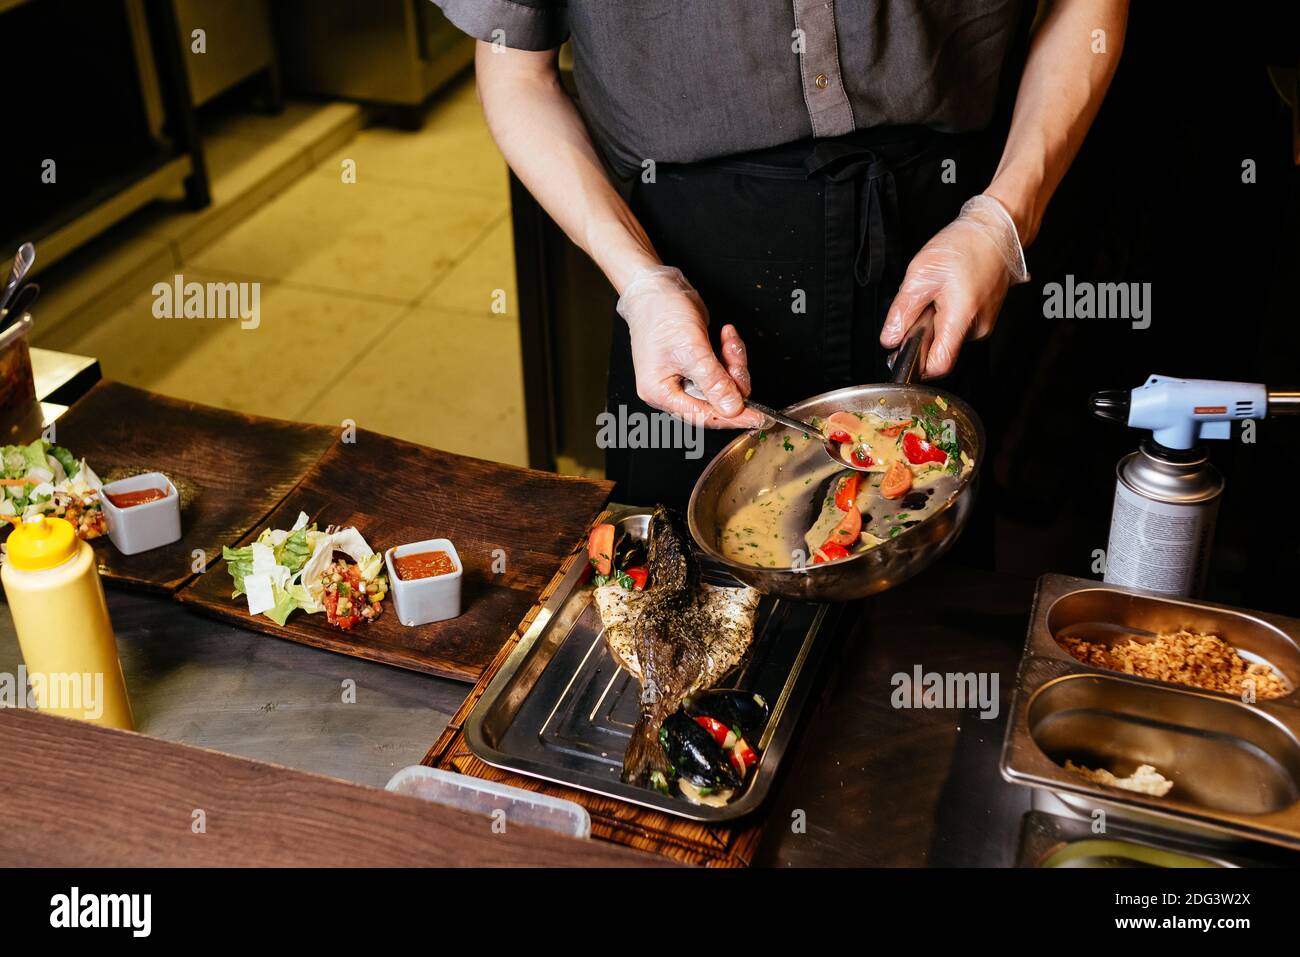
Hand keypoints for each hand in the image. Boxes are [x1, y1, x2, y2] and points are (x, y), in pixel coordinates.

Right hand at [617, 266, 763, 428]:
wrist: (658, 287)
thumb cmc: (661, 314)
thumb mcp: (691, 349)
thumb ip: (713, 382)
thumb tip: (732, 408)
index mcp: (660, 392)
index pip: (701, 416)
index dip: (732, 418)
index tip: (757, 417)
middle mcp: (671, 388)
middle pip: (715, 401)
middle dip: (732, 380)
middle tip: (737, 361)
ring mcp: (684, 377)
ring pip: (723, 384)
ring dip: (733, 363)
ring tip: (728, 342)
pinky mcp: (697, 364)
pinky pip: (722, 369)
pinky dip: (729, 353)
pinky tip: (725, 336)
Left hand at [880, 195, 1028, 377]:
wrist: (996, 229)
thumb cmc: (965, 246)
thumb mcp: (921, 274)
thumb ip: (903, 311)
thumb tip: (890, 338)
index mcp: (961, 318)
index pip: (938, 365)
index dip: (916, 365)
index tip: (901, 353)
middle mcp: (977, 327)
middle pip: (940, 351)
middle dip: (922, 335)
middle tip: (921, 305)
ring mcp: (984, 323)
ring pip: (948, 337)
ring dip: (934, 323)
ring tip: (937, 294)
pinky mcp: (985, 317)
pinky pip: (958, 326)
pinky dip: (946, 315)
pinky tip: (947, 293)